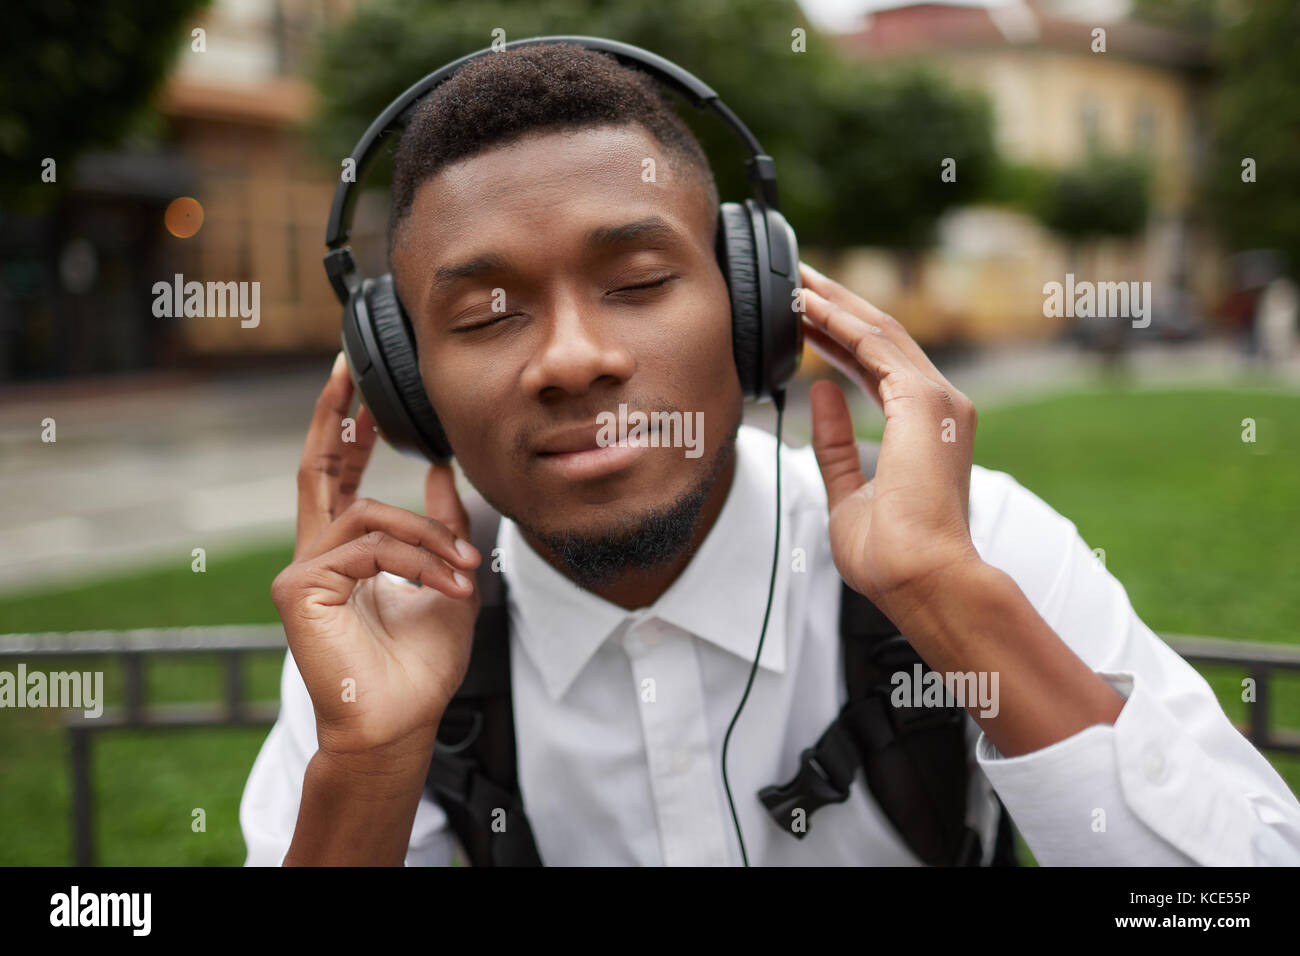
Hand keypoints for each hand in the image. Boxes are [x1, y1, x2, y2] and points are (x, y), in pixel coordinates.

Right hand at [271, 353, 481, 758]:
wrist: (402, 722)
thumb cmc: (420, 666)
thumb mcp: (445, 579)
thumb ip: (441, 526)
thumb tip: (441, 469)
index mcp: (347, 553)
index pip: (340, 478)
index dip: (346, 430)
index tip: (358, 387)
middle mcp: (318, 555)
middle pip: (320, 470)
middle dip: (336, 418)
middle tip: (350, 372)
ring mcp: (304, 571)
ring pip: (372, 515)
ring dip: (431, 540)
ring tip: (465, 576)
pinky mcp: (301, 588)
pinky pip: (370, 548)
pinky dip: (417, 563)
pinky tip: (444, 589)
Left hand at [798, 262, 983, 626]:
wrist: (920, 576)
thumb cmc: (891, 553)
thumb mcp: (848, 490)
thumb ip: (836, 441)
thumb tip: (820, 393)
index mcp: (927, 429)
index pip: (877, 367)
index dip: (840, 339)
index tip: (806, 320)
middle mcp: (940, 405)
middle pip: (881, 339)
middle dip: (836, 307)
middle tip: (797, 280)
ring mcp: (938, 399)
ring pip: (879, 332)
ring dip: (835, 304)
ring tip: (796, 281)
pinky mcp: (924, 401)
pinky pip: (875, 346)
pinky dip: (840, 322)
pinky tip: (809, 306)